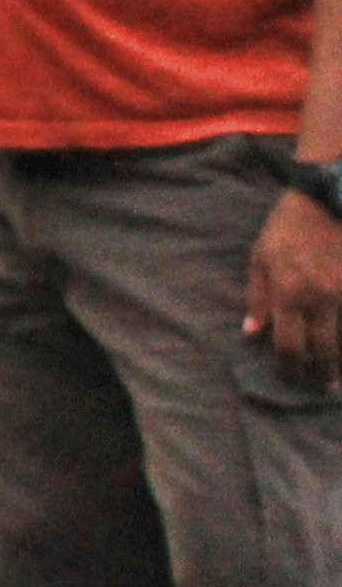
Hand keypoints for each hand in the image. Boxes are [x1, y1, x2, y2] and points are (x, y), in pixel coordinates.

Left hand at [249, 187, 341, 388]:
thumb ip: (257, 297)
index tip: (288, 377)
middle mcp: (320, 297)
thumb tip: (253, 333)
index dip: (288, 367)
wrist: (327, 199)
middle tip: (320, 386)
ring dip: (341, 363)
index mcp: (288, 291)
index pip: (288, 344)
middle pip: (323, 350)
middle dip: (320, 373)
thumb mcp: (260, 257)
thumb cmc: (288, 228)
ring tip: (338, 380)